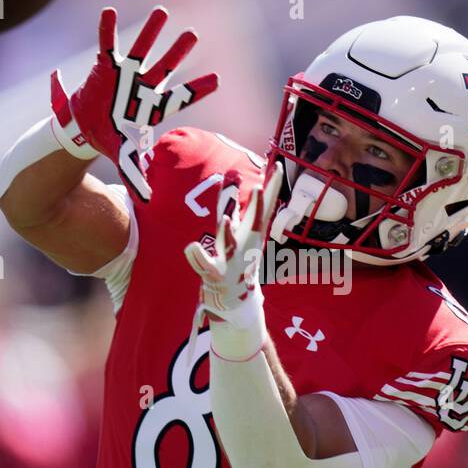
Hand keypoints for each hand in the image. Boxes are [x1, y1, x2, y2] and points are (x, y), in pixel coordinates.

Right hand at [50, 6, 218, 200]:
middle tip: (194, 34)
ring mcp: (125, 73)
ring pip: (140, 48)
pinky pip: (105, 44)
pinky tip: (109, 11)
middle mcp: (143, 85)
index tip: (218, 80)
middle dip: (179, 50)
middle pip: (166, 66)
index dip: (198, 90)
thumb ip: (137, 175)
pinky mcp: (104, 67)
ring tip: (162, 12)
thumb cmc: (111, 139)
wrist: (85, 130)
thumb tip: (148, 199)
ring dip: (150, 31)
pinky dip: (106, 29)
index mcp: (153, 105)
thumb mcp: (126, 158)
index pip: (181, 97)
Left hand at [182, 165, 282, 360]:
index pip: (264, 206)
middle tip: (261, 187)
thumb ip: (240, 210)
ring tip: (226, 218)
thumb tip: (239, 182)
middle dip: (258, 207)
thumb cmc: (238, 263)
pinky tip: (191, 247)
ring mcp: (233, 262)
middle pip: (255, 223)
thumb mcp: (241, 234)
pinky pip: (206, 266)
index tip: (277, 165)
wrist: (237, 301)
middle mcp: (246, 246)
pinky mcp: (217, 276)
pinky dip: (198, 258)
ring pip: (230, 245)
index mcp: (252, 234)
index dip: (271, 187)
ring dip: (229, 233)